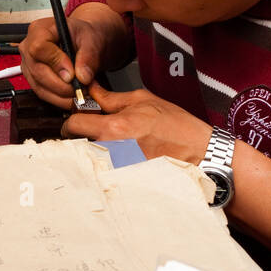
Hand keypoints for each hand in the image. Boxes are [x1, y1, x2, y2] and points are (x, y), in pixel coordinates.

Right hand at [20, 14, 106, 108]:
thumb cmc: (83, 36)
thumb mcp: (90, 39)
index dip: (56, 63)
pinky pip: (43, 93)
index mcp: (39, 30)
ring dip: (62, 95)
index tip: (72, 74)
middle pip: (38, 71)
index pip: (39, 48)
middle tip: (81, 88)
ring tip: (80, 93)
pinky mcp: (32, 79)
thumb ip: (88, 56)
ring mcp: (28, 65)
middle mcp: (28, 47)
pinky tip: (72, 97)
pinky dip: (59, 99)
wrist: (82, 43)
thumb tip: (83, 77)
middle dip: (62, 85)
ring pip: (40, 87)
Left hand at [60, 83, 212, 162]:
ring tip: (115, 144)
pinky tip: (124, 156)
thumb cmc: (175, 126)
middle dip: (82, 136)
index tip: (79, 119)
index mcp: (115, 128)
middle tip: (96, 131)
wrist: (198, 152)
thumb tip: (92, 90)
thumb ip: (111, 98)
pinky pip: (104, 170)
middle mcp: (112, 151)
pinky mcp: (124, 179)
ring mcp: (116, 168)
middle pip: (77, 144)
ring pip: (90, 158)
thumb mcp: (143, 101)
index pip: (73, 125)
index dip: (72, 120)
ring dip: (94, 150)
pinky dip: (107, 163)